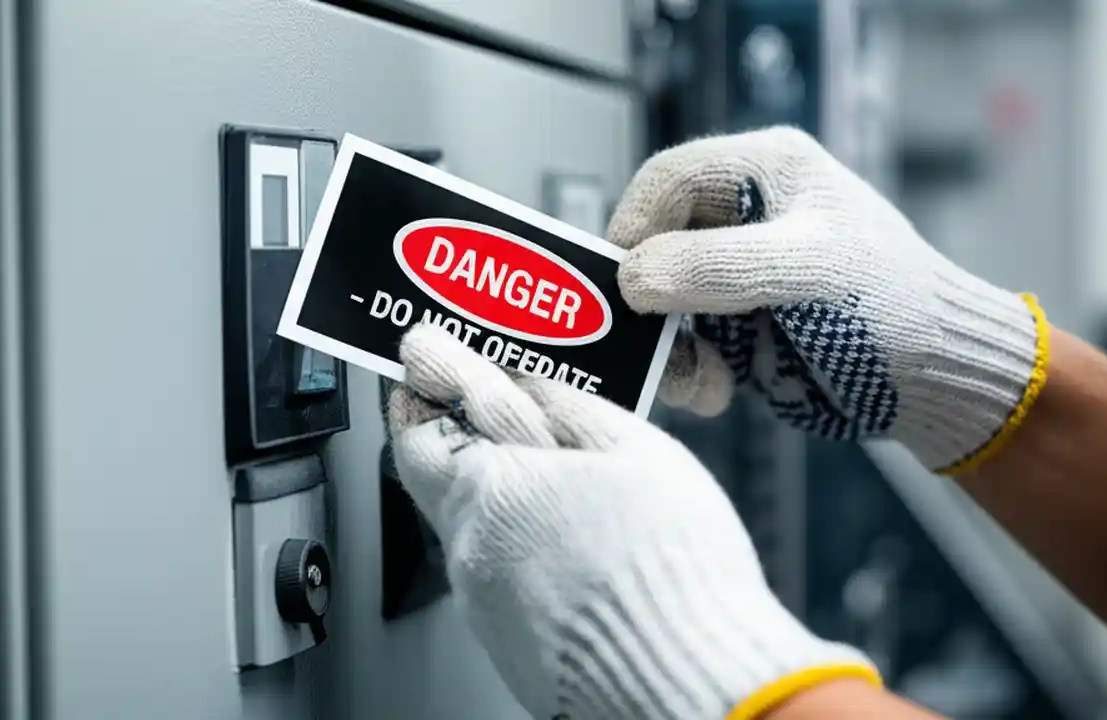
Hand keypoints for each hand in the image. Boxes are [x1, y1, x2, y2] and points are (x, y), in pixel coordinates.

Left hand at [388, 324, 877, 719]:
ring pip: (472, 533)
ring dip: (498, 503)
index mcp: (491, 489)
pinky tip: (571, 550)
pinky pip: (498, 583)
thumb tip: (525, 381)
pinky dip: (521, 555)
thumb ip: (568, 407)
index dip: (423, 392)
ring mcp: (484, 606)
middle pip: (437, 482)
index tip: (427, 364)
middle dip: (461, 444)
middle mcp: (470, 550)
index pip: (416, 429)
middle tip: (489, 415)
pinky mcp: (506, 647)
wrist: (689, 679)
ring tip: (558, 490)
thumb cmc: (674, 568)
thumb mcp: (635, 450)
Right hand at [608, 127, 1048, 472]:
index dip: (634, 226)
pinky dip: (689, 372)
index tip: (623, 282)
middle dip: (649, 302)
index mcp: (763, 170)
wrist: (935, 379)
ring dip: (668, 348)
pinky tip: (716, 394)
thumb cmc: (888, 305)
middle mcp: (743, 216)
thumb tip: (632, 277)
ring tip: (698, 383)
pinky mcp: (737, 324)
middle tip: (650, 345)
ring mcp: (737, 272)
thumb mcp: (804, 273)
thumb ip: (716, 266)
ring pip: (662, 301)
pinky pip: (685, 342)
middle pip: (655, 243)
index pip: (666, 179)